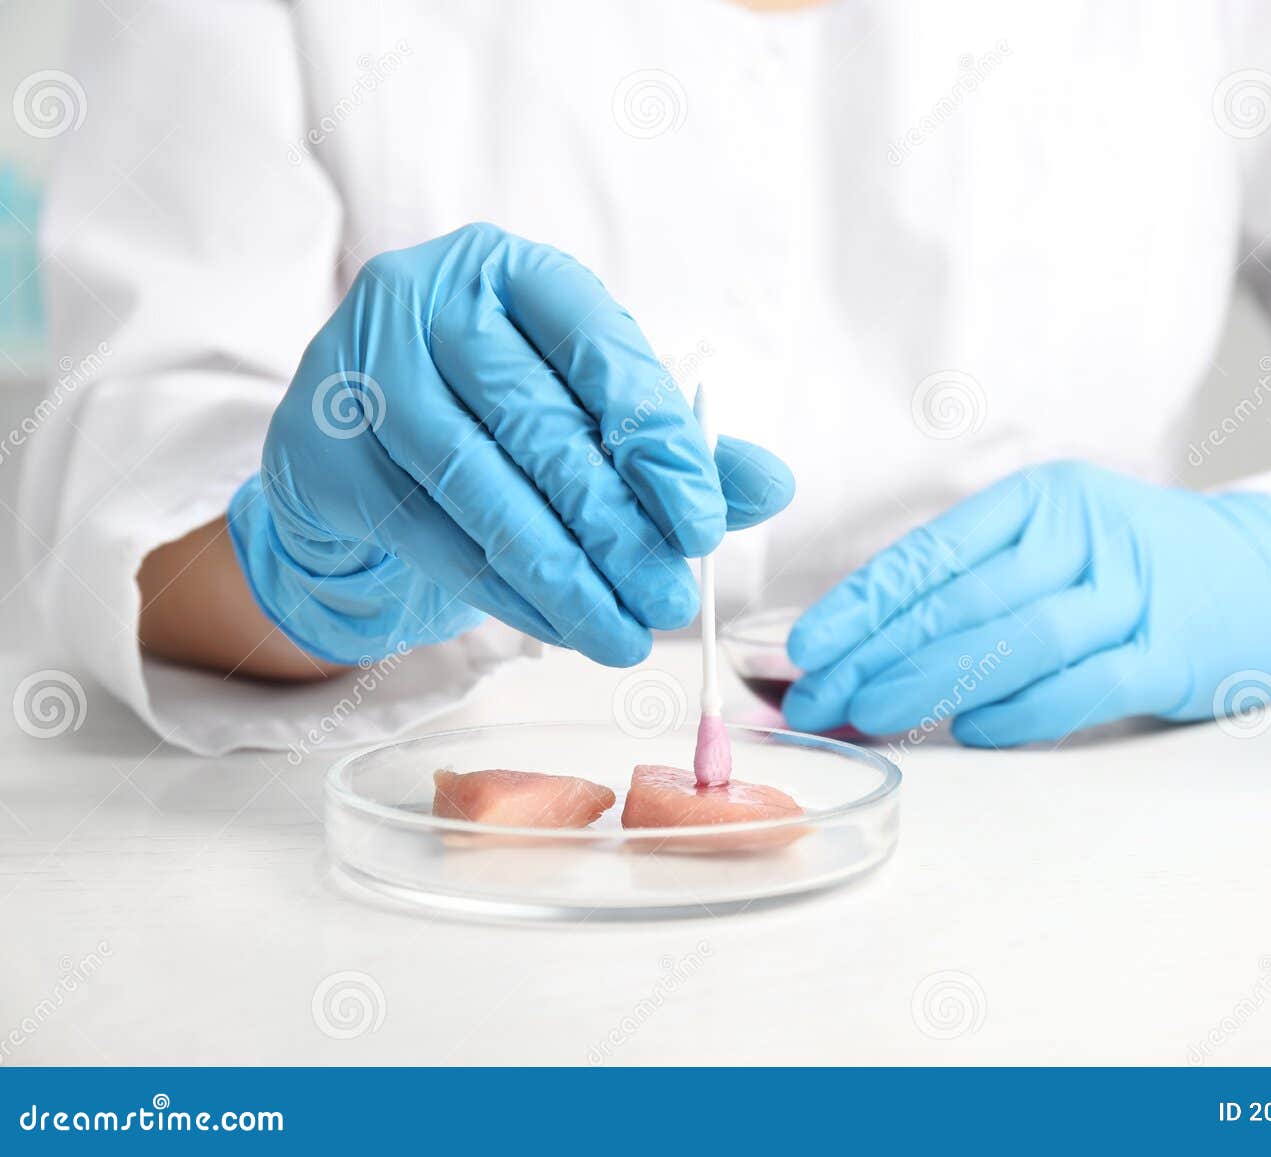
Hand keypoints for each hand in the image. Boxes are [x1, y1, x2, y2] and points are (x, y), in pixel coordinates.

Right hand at [228, 223, 792, 666]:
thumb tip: (769, 486)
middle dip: (615, 528)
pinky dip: (506, 592)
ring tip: (625, 635)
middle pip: (537, 428)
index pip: (596, 350)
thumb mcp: (587, 403)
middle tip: (670, 599)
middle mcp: (426, 302)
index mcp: (511, 270)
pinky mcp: (328, 454)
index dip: (655, 443)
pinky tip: (561, 626)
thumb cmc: (498, 405)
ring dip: (563, 577)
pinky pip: (433, 539)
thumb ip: (675, 442)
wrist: (359, 427)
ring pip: (481, 493)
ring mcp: (363, 374)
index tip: (702, 526)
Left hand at [782, 462, 1270, 746]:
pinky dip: (1021, 712)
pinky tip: (970, 732)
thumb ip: (973, 586)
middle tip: (818, 698)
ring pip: (1013, 640)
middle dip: (876, 654)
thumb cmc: (1136, 567)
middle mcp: (1087, 534)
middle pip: (962, 600)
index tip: (804, 648)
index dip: (861, 605)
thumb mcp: (1056, 543)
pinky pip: (1082, 686)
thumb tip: (861, 650)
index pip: (933, 553)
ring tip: (869, 716)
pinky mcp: (1173, 653)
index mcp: (1044, 499)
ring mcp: (1135, 593)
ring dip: (930, 684)